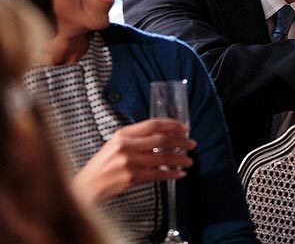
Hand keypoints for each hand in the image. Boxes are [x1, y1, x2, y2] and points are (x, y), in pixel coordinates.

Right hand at [71, 118, 194, 205]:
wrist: (86, 187)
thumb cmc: (102, 165)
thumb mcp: (115, 144)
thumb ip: (135, 138)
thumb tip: (162, 135)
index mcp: (123, 134)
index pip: (154, 124)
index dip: (173, 125)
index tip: (185, 128)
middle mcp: (127, 146)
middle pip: (162, 140)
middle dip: (181, 141)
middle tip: (192, 144)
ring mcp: (129, 162)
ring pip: (163, 157)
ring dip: (180, 159)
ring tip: (189, 160)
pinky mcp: (132, 177)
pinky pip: (158, 174)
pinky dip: (171, 174)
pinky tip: (180, 173)